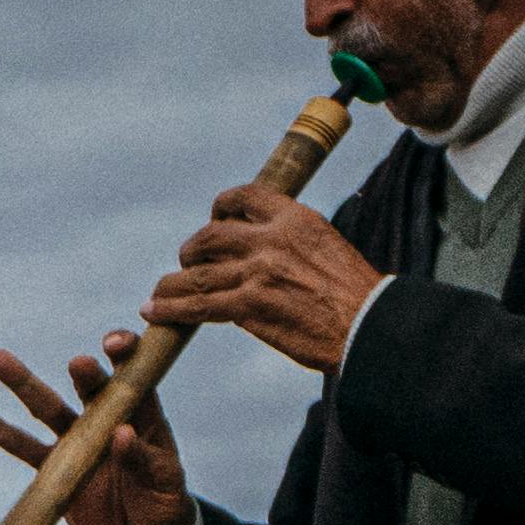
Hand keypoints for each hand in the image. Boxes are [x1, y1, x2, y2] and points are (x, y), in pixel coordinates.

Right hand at [0, 328, 191, 524]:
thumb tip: (122, 433)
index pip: (134, 378)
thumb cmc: (164, 503)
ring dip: (23, 384)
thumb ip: (143, 458)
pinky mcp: (56, 468)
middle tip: (78, 363)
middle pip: (90, 388)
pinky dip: (1, 432)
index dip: (125, 356)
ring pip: (47, 409)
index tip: (113, 345)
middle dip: (83, 373)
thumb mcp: (165, 482)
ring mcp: (77, 442)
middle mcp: (106, 419)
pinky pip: (25, 448)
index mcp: (143, 415)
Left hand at [147, 187, 385, 376]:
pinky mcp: (249, 307)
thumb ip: (290, 242)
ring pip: (197, 273)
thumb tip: (256, 250)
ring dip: (172, 284)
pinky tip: (155, 312)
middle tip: (190, 263)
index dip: (221, 208)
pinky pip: (198, 305)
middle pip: (210, 235)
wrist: (370, 327)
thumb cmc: (356, 296)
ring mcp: (258, 272)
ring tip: (158, 295)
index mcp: (295, 218)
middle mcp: (271, 239)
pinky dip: (171, 310)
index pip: (243, 197)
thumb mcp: (327, 247)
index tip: (215, 219)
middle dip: (193, 250)